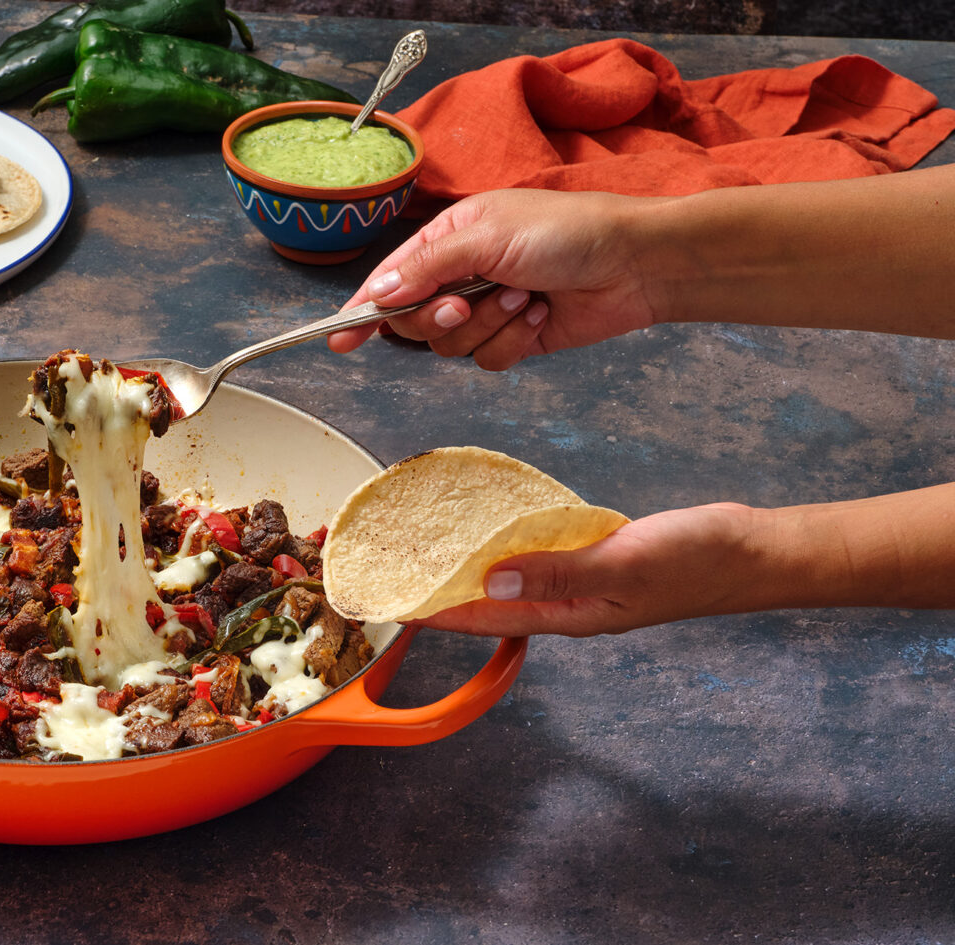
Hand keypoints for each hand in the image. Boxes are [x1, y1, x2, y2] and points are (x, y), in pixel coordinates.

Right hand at [328, 188, 661, 369]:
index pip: (389, 280)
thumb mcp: (485, 236)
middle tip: (467, 302)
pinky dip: (513, 342)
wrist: (634, 263)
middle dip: (439, 318)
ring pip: (451, 346)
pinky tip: (540, 315)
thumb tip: (379, 294)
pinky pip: (488, 360)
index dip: (361, 310)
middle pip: (413, 323)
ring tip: (524, 296)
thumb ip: (426, 268)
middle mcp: (461, 276)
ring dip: (488, 325)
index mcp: (446, 240)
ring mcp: (487, 309)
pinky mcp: (515, 338)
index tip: (339, 338)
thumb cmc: (566, 231)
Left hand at [413, 503, 761, 636]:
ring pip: (518, 582)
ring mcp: (589, 585)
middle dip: (448, 595)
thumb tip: (492, 583)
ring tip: (434, 555)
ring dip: (476, 572)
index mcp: (575, 617)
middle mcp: (574, 606)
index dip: (442, 613)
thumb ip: (558, 572)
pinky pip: (545, 558)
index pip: (491, 620)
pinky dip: (515, 548)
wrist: (757, 551)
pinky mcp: (602, 560)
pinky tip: (499, 533)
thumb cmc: (699, 560)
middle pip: (496, 606)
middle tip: (402, 575)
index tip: (398, 604)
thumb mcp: (624, 561)